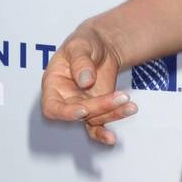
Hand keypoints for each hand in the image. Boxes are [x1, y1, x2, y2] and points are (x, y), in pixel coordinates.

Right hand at [41, 22, 137, 145]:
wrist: (102, 45)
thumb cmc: (85, 43)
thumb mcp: (80, 45)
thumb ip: (80, 61)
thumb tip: (84, 81)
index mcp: (52, 84)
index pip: (52, 106)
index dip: (65, 112)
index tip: (83, 110)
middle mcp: (64, 99)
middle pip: (78, 113)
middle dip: (99, 107)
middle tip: (121, 96)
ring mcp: (80, 106)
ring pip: (92, 119)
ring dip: (112, 114)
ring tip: (130, 104)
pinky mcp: (95, 110)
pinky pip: (98, 125)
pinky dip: (105, 131)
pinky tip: (113, 138)